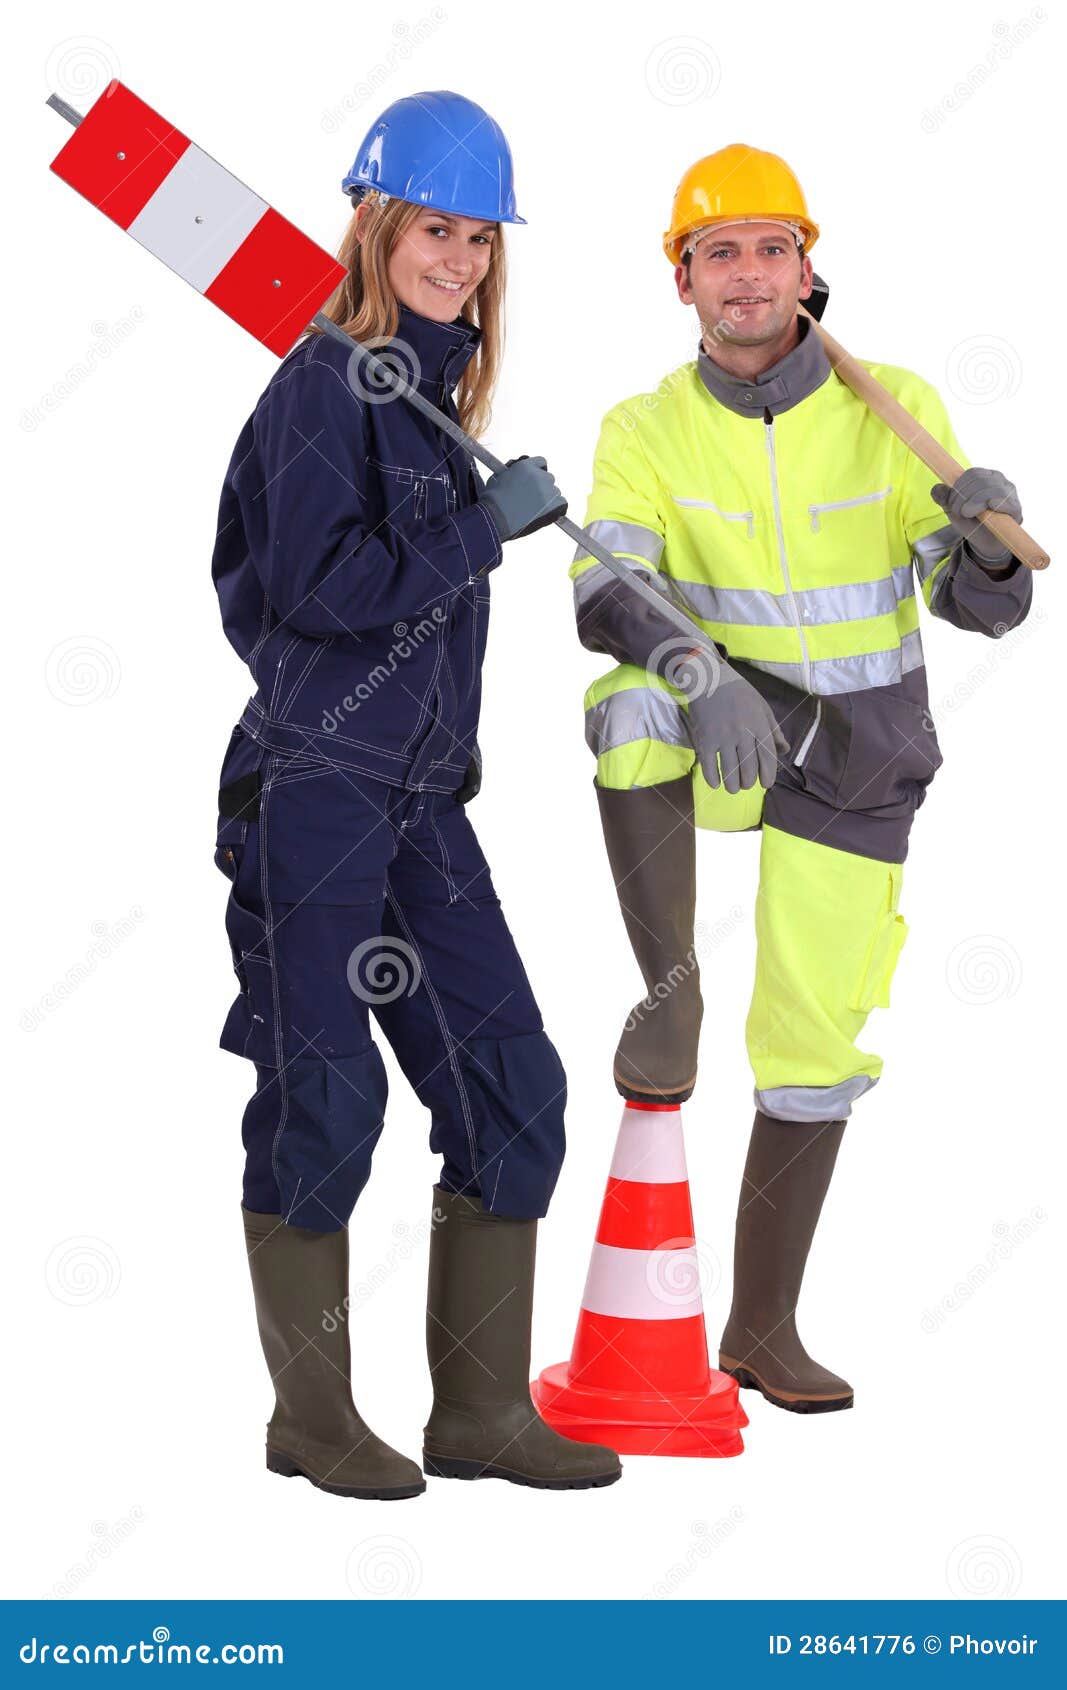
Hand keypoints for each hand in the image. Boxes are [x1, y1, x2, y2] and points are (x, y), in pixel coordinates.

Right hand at [479, 455, 566, 542]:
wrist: (495, 519)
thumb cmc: (492, 501)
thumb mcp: (498, 477)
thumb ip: (512, 471)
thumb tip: (515, 470)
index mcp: (526, 465)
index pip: (541, 462)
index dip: (537, 472)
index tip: (533, 480)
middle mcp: (539, 475)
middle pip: (548, 478)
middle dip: (541, 487)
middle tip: (531, 498)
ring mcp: (548, 490)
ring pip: (554, 492)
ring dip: (547, 498)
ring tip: (533, 510)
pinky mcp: (554, 505)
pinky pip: (562, 503)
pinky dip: (556, 508)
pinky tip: (546, 514)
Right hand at [679, 652, 786, 792]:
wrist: (708, 678)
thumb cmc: (739, 692)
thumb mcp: (762, 706)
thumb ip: (774, 730)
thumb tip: (784, 750)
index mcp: (759, 725)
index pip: (768, 757)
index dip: (768, 775)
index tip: (766, 783)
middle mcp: (742, 733)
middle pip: (749, 769)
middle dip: (749, 783)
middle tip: (747, 784)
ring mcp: (722, 737)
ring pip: (730, 772)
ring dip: (733, 786)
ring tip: (734, 788)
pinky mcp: (704, 739)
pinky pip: (709, 766)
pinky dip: (713, 780)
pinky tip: (716, 783)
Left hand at [930, 467, 1021, 565]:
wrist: (986, 542)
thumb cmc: (972, 522)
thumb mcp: (954, 510)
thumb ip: (945, 499)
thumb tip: (936, 489)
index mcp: (985, 476)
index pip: (972, 473)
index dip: (958, 487)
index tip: (951, 504)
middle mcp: (999, 481)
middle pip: (980, 480)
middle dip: (964, 496)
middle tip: (957, 512)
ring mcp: (1009, 493)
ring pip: (992, 489)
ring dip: (975, 502)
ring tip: (966, 514)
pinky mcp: (1016, 508)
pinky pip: (1007, 502)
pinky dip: (998, 502)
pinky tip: (991, 505)